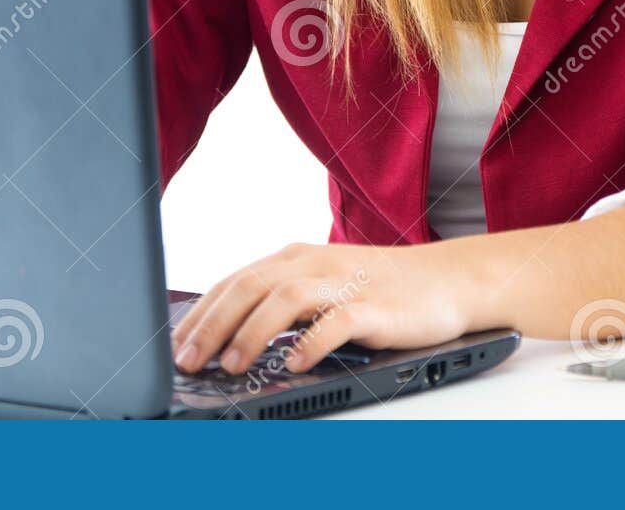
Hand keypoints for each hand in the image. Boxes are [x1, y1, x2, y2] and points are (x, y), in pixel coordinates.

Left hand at [171, 241, 483, 375]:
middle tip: (190, 360)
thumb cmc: (383, 287)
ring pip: (286, 299)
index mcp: (297, 258)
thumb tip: (229, 336)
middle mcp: (316, 264)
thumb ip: (282, 302)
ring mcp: (346, 283)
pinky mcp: (376, 306)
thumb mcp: (324, 285)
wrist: (449, 279)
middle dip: (213, 325)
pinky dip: (311, 343)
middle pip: (251, 286)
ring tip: (232, 365)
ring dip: (253, 333)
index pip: (235, 281)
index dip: (200, 313)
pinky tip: (294, 364)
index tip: (175, 345)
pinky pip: (337, 322)